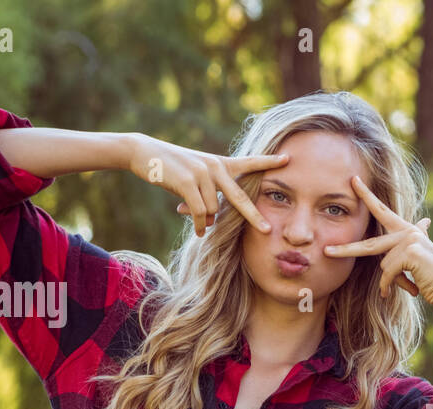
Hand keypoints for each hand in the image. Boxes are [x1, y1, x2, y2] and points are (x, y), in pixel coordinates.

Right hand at [126, 135, 288, 236]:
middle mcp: (215, 166)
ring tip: (192, 216)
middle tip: (265, 230)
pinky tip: (198, 231)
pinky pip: (200, 213)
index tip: (288, 158)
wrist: (144, 153)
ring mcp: (202, 173)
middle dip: (253, 216)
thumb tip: (212, 222)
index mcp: (221, 163)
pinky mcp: (188, 182)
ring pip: (213, 210)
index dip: (269, 162)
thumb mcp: (196, 178)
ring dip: (206, 220)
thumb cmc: (173, 169)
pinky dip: (199, 225)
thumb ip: (210, 195)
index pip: (249, 162)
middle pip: (240, 197)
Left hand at [323, 176, 432, 303]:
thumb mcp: (422, 255)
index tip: (353, 181)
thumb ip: (418, 237)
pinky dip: (392, 286)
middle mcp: (407, 231)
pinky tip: (410, 290)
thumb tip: (426, 220)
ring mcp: (408, 240)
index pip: (382, 210)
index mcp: (407, 230)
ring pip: (383, 264)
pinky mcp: (409, 253)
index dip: (366, 196)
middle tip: (326, 252)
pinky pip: (388, 274)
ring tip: (411, 286)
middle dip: (346, 250)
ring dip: (391, 281)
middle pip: (369, 244)